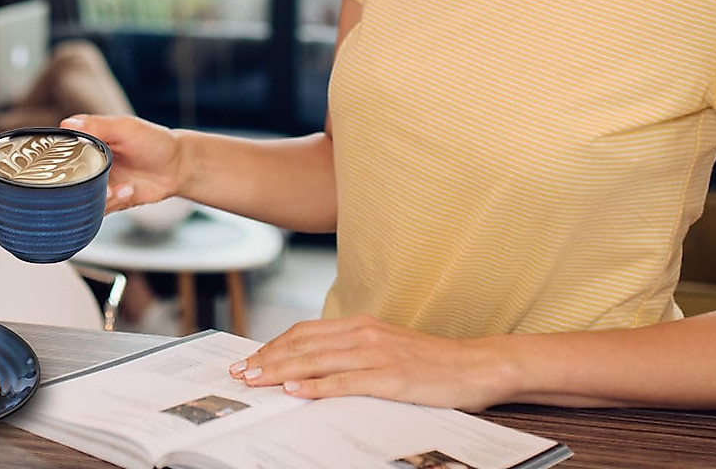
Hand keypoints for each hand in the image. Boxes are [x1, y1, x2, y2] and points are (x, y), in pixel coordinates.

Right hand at [60, 114, 183, 211]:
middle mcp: (88, 164)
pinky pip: (98, 210)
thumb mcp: (127, 128)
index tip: (64, 163)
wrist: (177, 167)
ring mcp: (98, 184)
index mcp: (88, 141)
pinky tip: (128, 190)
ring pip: (81, 197)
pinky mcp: (108, 201)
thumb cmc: (153, 141)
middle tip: (92, 181)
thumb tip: (67, 123)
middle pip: (66, 178)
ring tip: (116, 189)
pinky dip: (111, 203)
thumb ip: (98, 126)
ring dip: (98, 195)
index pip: (61, 150)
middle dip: (77, 184)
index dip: (58, 158)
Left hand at [228, 316, 513, 411]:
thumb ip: (353, 352)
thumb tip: (317, 366)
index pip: (305, 332)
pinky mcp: (391, 377)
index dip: (274, 345)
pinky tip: (296, 392)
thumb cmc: (431, 361)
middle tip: (240, 372)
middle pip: (303, 345)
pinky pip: (346, 382)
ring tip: (255, 381)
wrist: (476, 365)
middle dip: (267, 359)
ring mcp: (376, 354)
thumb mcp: (386, 348)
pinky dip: (317, 387)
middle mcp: (363, 333)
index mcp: (360, 324)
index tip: (250, 358)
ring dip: (281, 372)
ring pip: (317, 361)